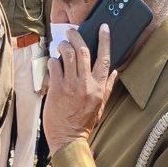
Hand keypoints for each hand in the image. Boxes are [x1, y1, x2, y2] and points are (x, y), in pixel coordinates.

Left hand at [44, 25, 116, 155]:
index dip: (105, 40)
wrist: (69, 138)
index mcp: (100, 87)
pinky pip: (54, 66)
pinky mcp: (57, 88)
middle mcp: (87, 84)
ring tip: (61, 45)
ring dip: (63, 46)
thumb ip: (107, 87)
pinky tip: (53, 62)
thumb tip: (114, 71)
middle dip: (77, 36)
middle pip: (83, 51)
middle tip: (72, 30)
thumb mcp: (101, 105)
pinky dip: (53, 60)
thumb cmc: (84, 123)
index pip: (105, 58)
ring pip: (67, 55)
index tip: (104, 28)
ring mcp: (71, 85)